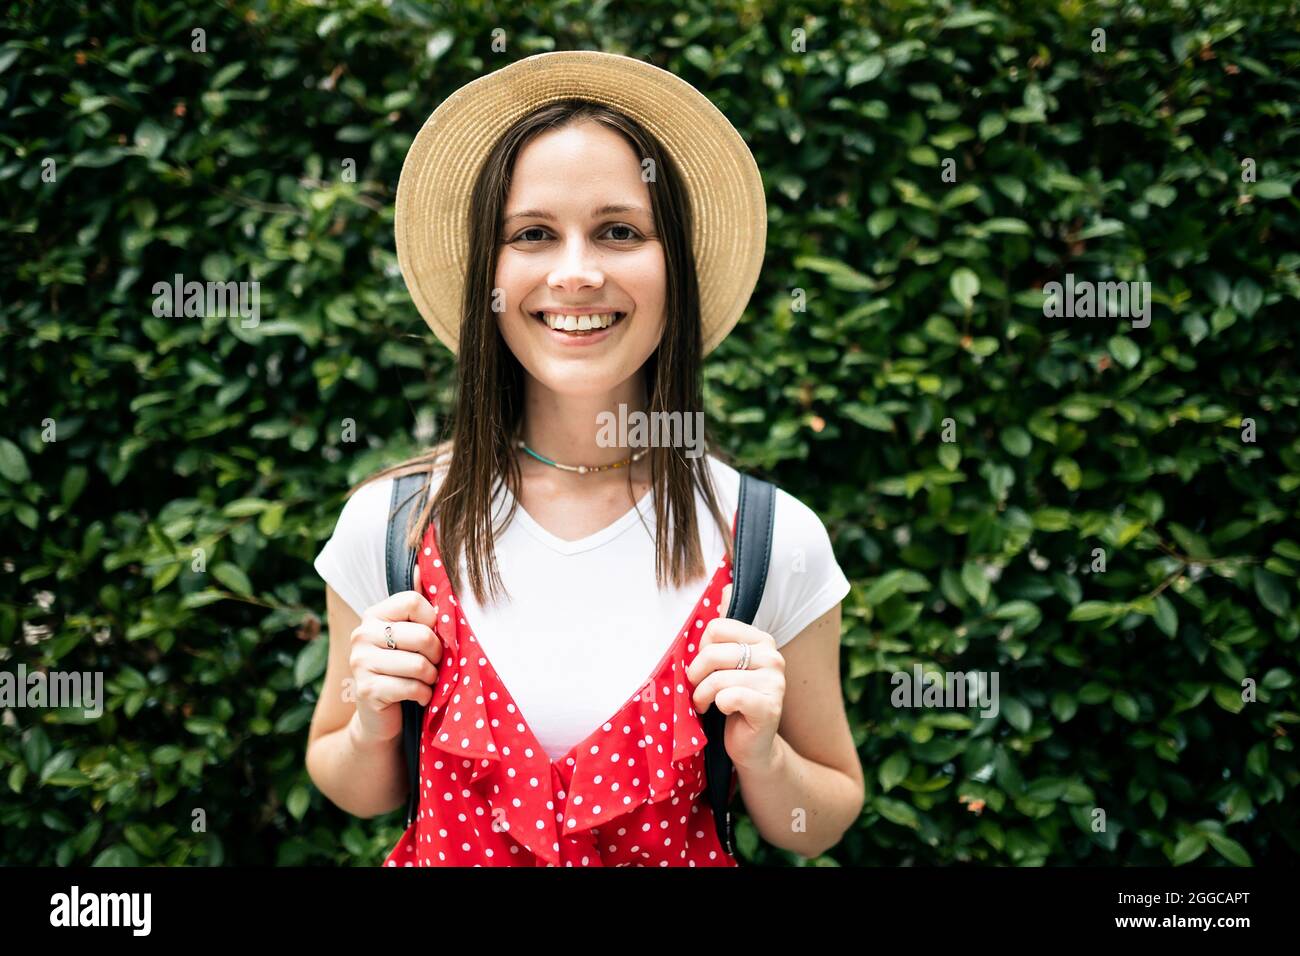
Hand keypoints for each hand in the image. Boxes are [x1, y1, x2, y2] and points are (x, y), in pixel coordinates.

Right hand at [348, 563, 443, 744]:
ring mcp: (361, 662)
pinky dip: (424, 695)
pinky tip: (418, 697)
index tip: (431, 636)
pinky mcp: (367, 689)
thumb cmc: (403, 671)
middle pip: (422, 634)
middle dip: (437, 654)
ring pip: (420, 664)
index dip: (433, 621)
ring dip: (432, 678)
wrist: (380, 718)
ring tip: (425, 681)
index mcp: (374, 615)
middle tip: (433, 666)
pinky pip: (413, 687)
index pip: (414, 601)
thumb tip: (424, 567)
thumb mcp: (411, 637)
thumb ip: (419, 607)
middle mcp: (362, 634)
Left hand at [687, 583, 785, 772]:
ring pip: (717, 679)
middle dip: (695, 676)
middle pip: (712, 653)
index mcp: (762, 640)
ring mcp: (775, 682)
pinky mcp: (770, 707)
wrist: (752, 746)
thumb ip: (723, 631)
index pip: (715, 628)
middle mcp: (773, 656)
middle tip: (697, 690)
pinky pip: (729, 697)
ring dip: (701, 696)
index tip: (704, 669)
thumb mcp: (725, 664)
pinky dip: (717, 707)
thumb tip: (725, 586)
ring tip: (705, 705)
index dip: (700, 651)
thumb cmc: (732, 702)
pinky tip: (724, 713)